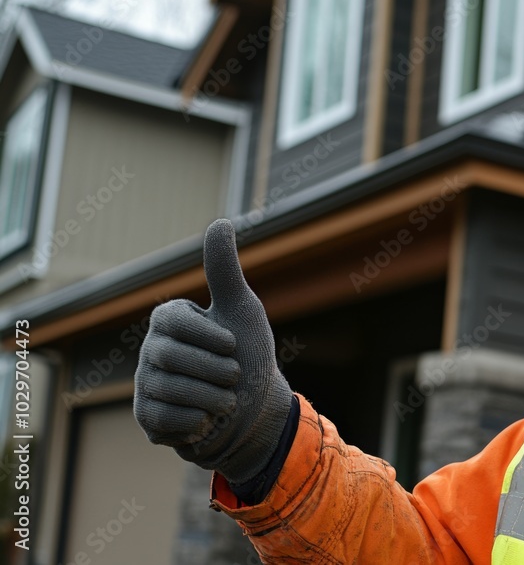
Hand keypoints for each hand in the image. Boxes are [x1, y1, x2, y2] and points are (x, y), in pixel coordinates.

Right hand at [134, 219, 291, 484]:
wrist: (257, 408)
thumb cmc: (249, 353)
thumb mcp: (242, 308)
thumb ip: (224, 270)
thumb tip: (221, 221)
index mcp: (168, 319)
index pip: (174, 321)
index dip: (211, 337)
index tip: (233, 344)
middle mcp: (150, 349)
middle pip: (170, 358)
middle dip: (216, 371)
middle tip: (235, 375)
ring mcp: (145, 384)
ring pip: (168, 391)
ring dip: (213, 399)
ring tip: (226, 399)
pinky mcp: (147, 418)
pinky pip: (164, 420)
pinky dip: (197, 422)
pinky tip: (207, 419)